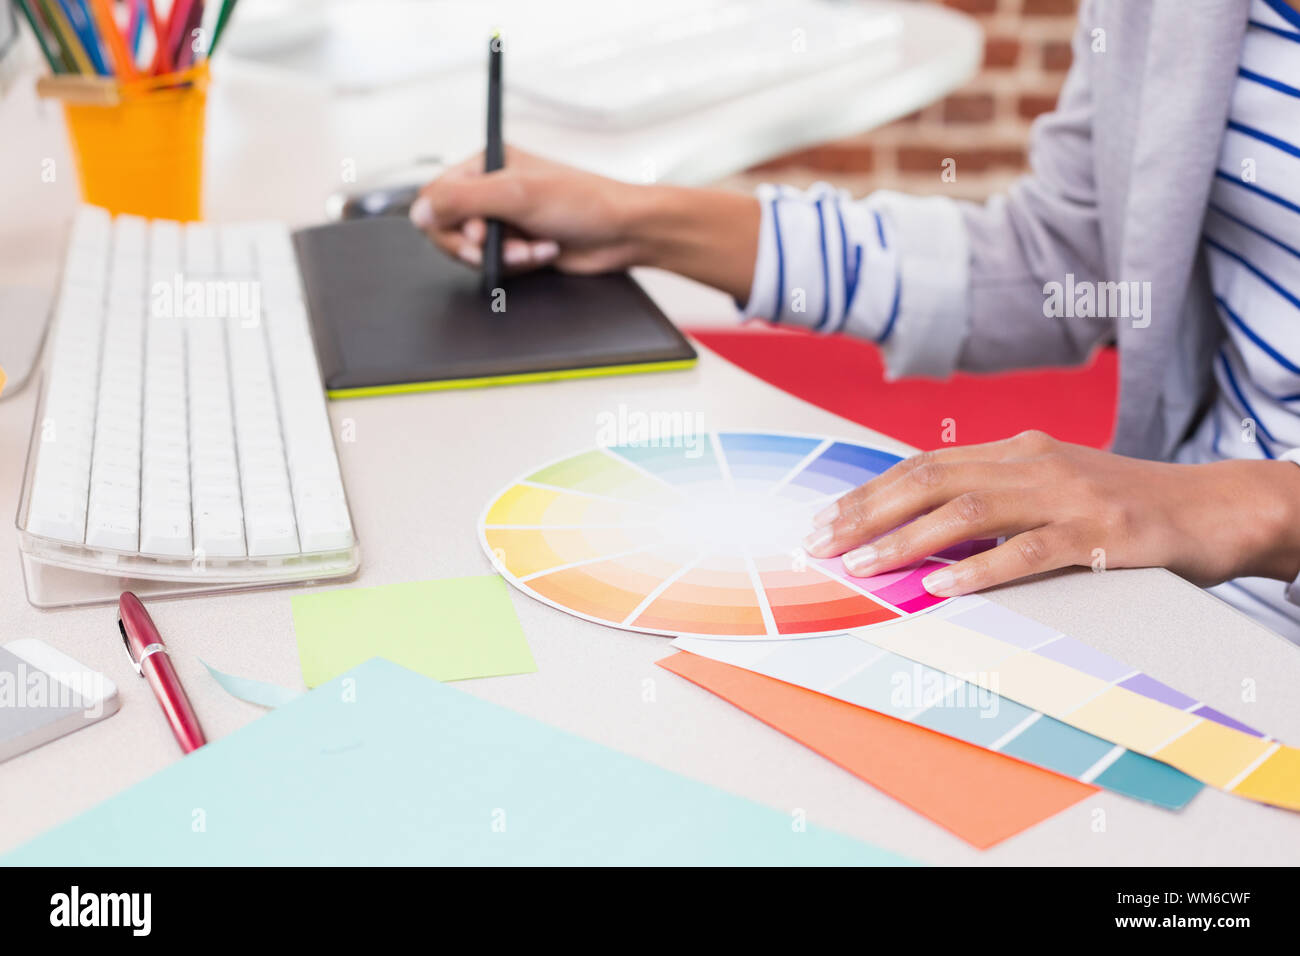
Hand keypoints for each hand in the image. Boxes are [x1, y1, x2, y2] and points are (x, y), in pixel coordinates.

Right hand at [410, 147, 643, 274]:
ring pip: (476, 251)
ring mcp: (507, 219)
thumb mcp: (516, 194)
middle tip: (496, 248)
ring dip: (505, 256)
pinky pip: (500, 264)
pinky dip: (521, 264)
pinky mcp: (520, 245)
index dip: (448, 222)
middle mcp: (493, 190)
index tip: (473, 236)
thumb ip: (461, 200)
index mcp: (488, 164)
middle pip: (452, 228)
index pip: (438, 195)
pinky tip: (544, 251)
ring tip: (532, 248)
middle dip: (478, 245)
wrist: (623, 231)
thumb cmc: (585, 201)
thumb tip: (419, 210)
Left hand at [802, 430, 1299, 596]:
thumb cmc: (1125, 503)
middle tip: (822, 544)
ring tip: (864, 565)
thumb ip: (995, 494)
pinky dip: (982, 568)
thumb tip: (920, 522)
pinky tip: (942, 586)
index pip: (924, 465)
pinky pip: (1030, 550)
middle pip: (932, 481)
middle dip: (868, 513)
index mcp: (1018, 450)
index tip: (826, 520)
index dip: (869, 492)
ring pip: (969, 511)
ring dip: (907, 539)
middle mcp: (1034, 463)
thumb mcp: (1052, 484)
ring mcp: (1068, 496)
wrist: (1217, 506)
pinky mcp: (1101, 534)